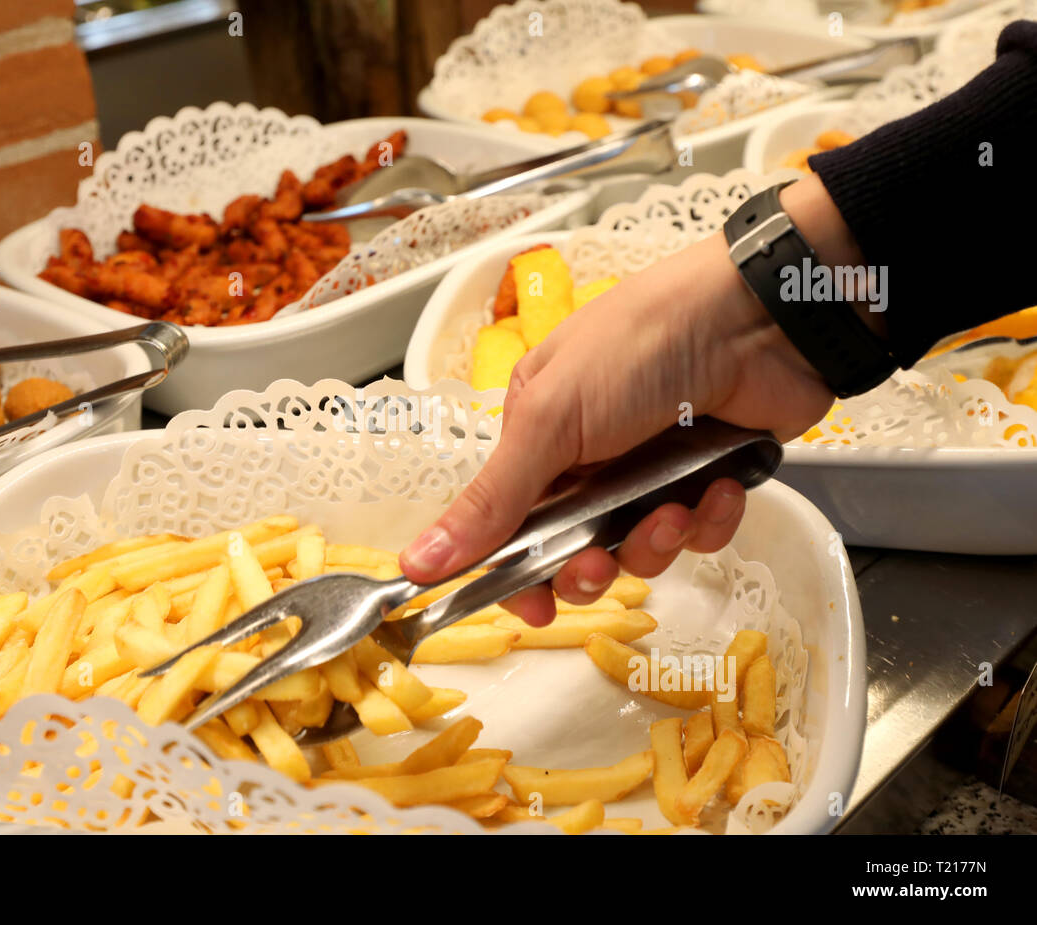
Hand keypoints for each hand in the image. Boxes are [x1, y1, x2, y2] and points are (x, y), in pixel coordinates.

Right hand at [399, 181, 846, 625]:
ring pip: (640, 549)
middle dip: (590, 566)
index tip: (532, 608)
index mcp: (537, 434)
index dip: (518, 574)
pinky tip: (720, 486)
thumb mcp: (549, 421)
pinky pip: (699, 534)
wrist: (758, 317)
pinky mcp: (708, 479)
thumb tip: (417, 561)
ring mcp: (651, 469)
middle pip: (574, 550)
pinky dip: (710, 520)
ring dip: (655, 540)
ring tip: (674, 505)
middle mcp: (589, 456)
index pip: (512, 525)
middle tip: (600, 560)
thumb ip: (492, 501)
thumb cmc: (640, 346)